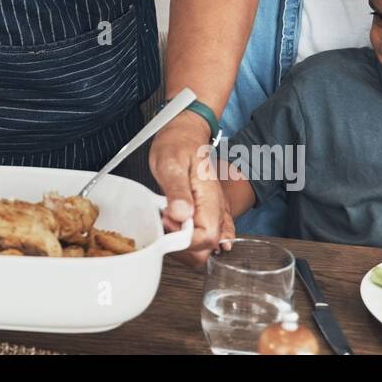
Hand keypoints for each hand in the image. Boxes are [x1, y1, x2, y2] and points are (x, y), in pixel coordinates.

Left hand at [150, 114, 234, 265]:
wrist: (185, 133)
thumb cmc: (176, 144)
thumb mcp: (171, 163)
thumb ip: (177, 190)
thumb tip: (181, 216)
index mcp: (210, 199)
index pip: (206, 238)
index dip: (183, 239)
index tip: (166, 224)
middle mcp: (217, 209)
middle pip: (206, 249)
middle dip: (182, 246)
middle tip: (164, 224)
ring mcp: (215, 212)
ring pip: (205, 248)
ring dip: (183, 244)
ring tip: (167, 222)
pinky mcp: (209, 213)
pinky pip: (210, 237)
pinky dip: (193, 242)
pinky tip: (182, 235)